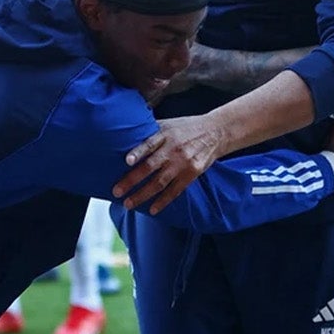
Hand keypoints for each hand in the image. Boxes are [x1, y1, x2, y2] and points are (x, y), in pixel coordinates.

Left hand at [112, 115, 228, 214]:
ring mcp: (183, 163)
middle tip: (116, 191)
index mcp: (166, 134)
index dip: (138, 152)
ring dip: (143, 194)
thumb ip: (151, 130)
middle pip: (150, 166)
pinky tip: (152, 210)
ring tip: (128, 204)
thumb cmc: (187, 127)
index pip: (150, 143)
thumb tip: (126, 133)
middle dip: (132, 180)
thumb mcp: (170, 123)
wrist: (216, 132)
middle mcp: (173, 149)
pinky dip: (163, 201)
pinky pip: (175, 190)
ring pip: (160, 182)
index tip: (126, 161)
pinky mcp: (192, 173)